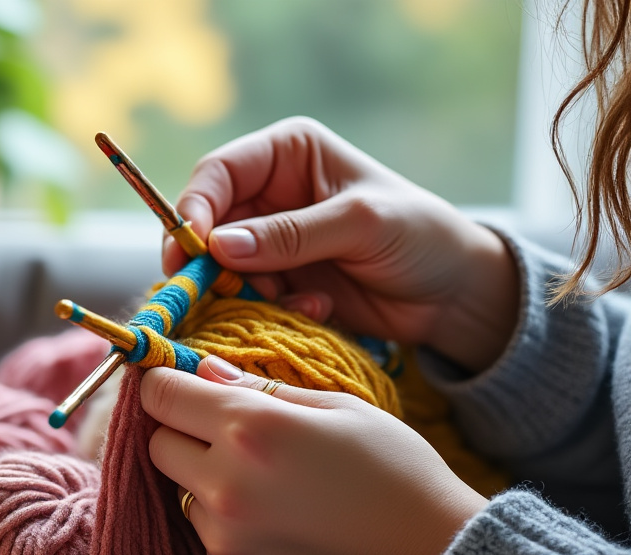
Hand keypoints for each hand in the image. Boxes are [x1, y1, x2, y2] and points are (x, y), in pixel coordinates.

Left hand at [142, 356, 487, 554]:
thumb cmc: (396, 472)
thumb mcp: (338, 406)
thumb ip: (260, 386)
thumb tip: (205, 370)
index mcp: (250, 428)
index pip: (160, 395)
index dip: (167, 383)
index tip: (182, 384)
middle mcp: (225, 482)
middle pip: (158, 443)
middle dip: (183, 430)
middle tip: (229, 430)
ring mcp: (223, 534)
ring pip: (178, 488)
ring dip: (203, 477)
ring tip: (265, 478)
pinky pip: (202, 529)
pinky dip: (223, 518)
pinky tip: (275, 515)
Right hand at [166, 117, 518, 373]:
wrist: (453, 295)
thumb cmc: (419, 236)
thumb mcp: (359, 224)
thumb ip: (289, 235)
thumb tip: (218, 246)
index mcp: (286, 154)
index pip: (217, 173)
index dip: (195, 208)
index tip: (190, 247)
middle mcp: (269, 194)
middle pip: (206, 225)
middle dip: (208, 261)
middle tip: (218, 290)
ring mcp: (269, 242)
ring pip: (219, 268)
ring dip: (246, 292)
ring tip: (294, 301)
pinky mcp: (276, 283)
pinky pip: (245, 299)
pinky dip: (269, 310)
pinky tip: (317, 310)